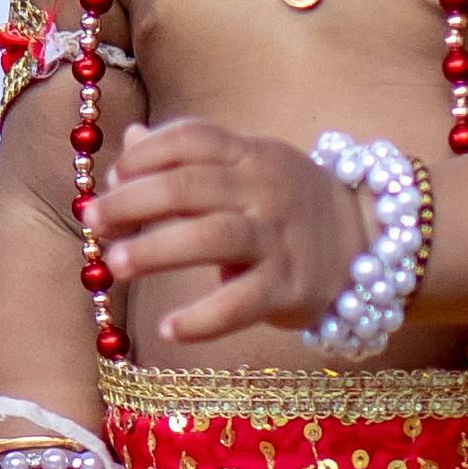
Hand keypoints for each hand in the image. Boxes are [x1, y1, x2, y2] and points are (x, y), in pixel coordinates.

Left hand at [88, 116, 362, 347]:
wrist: (374, 241)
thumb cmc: (292, 204)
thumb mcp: (251, 165)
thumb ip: (194, 153)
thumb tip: (130, 139)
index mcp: (251, 154)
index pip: (192, 138)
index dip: (146, 154)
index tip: (112, 177)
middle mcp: (264, 189)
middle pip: (190, 186)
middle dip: (133, 201)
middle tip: (93, 219)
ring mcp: (279, 238)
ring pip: (211, 237)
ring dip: (156, 249)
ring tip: (114, 264)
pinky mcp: (290, 286)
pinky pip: (242, 303)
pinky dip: (204, 319)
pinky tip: (170, 329)